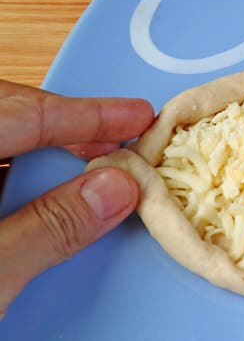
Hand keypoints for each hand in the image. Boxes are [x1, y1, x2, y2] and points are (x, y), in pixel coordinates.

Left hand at [0, 81, 152, 316]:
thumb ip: (51, 227)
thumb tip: (116, 188)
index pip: (20, 114)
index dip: (84, 114)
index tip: (135, 116)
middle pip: (7, 115)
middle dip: (66, 127)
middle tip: (120, 140)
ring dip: (44, 153)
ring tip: (91, 170)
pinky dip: (21, 176)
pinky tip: (45, 198)